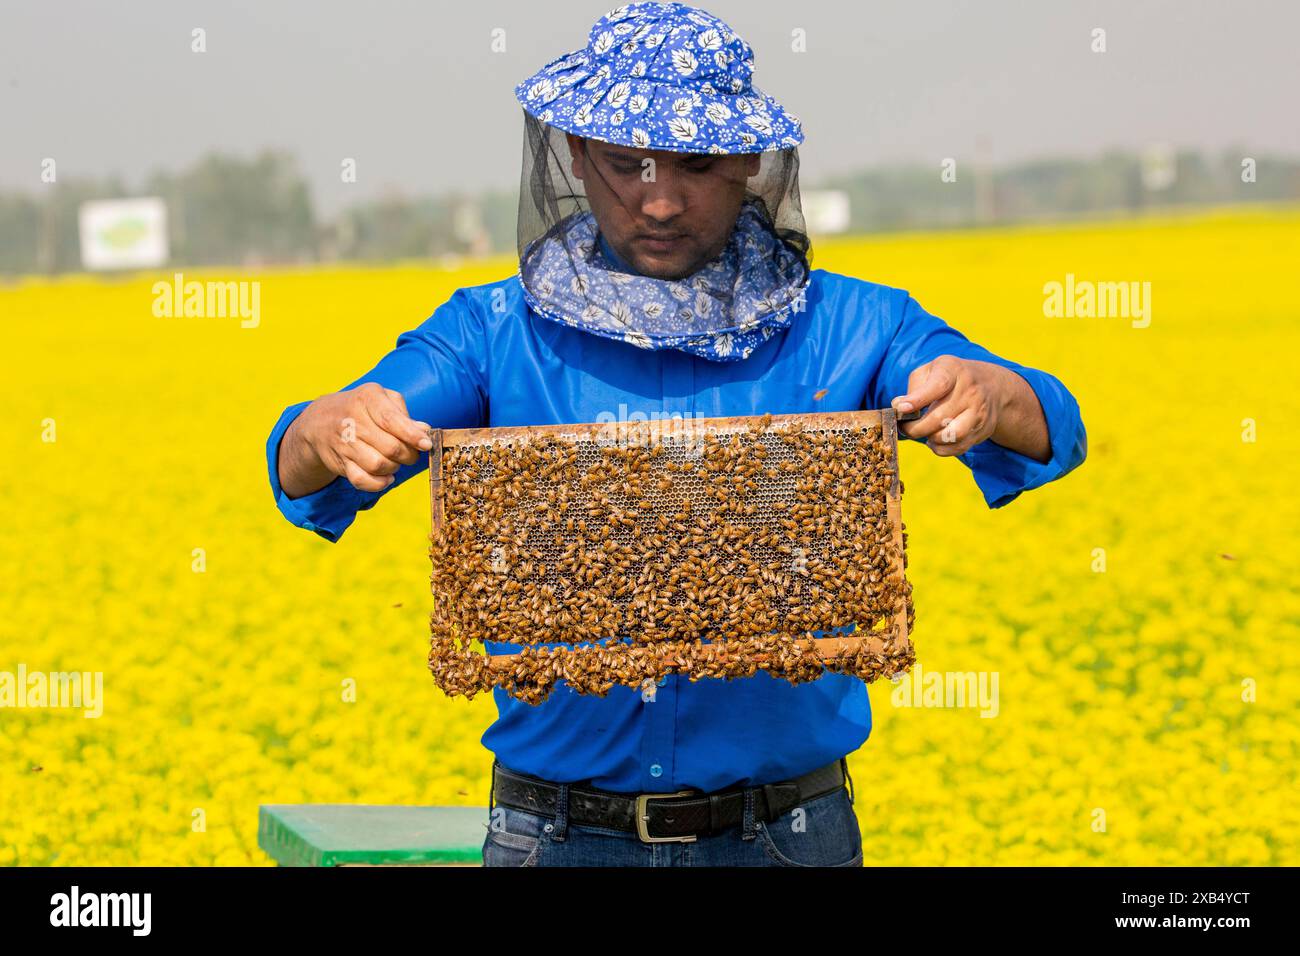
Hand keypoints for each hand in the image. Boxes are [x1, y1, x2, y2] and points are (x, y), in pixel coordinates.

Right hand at [291, 382, 432, 492]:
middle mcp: (352, 420)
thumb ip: (404, 415)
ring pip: (378, 465)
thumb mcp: (382, 399)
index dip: (411, 435)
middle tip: (411, 454)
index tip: (426, 444)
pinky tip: (387, 477)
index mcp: (367, 398)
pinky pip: (361, 481)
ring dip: (394, 467)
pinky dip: (379, 483)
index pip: (391, 419)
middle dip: (408, 455)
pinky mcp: (340, 463)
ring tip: (396, 461)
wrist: (320, 420)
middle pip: (390, 446)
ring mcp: (344, 443)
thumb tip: (424, 431)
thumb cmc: (362, 408)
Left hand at [891, 355, 1006, 456]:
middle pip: (939, 418)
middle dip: (915, 428)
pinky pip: (958, 447)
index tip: (900, 409)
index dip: (917, 400)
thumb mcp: (932, 369)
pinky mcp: (983, 430)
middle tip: (905, 427)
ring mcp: (979, 412)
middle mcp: (970, 392)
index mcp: (954, 371)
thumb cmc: (952, 378)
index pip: (938, 386)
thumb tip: (900, 407)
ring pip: (951, 436)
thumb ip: (914, 386)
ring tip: (924, 432)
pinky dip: (941, 449)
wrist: (991, 385)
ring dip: (930, 439)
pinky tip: (935, 440)